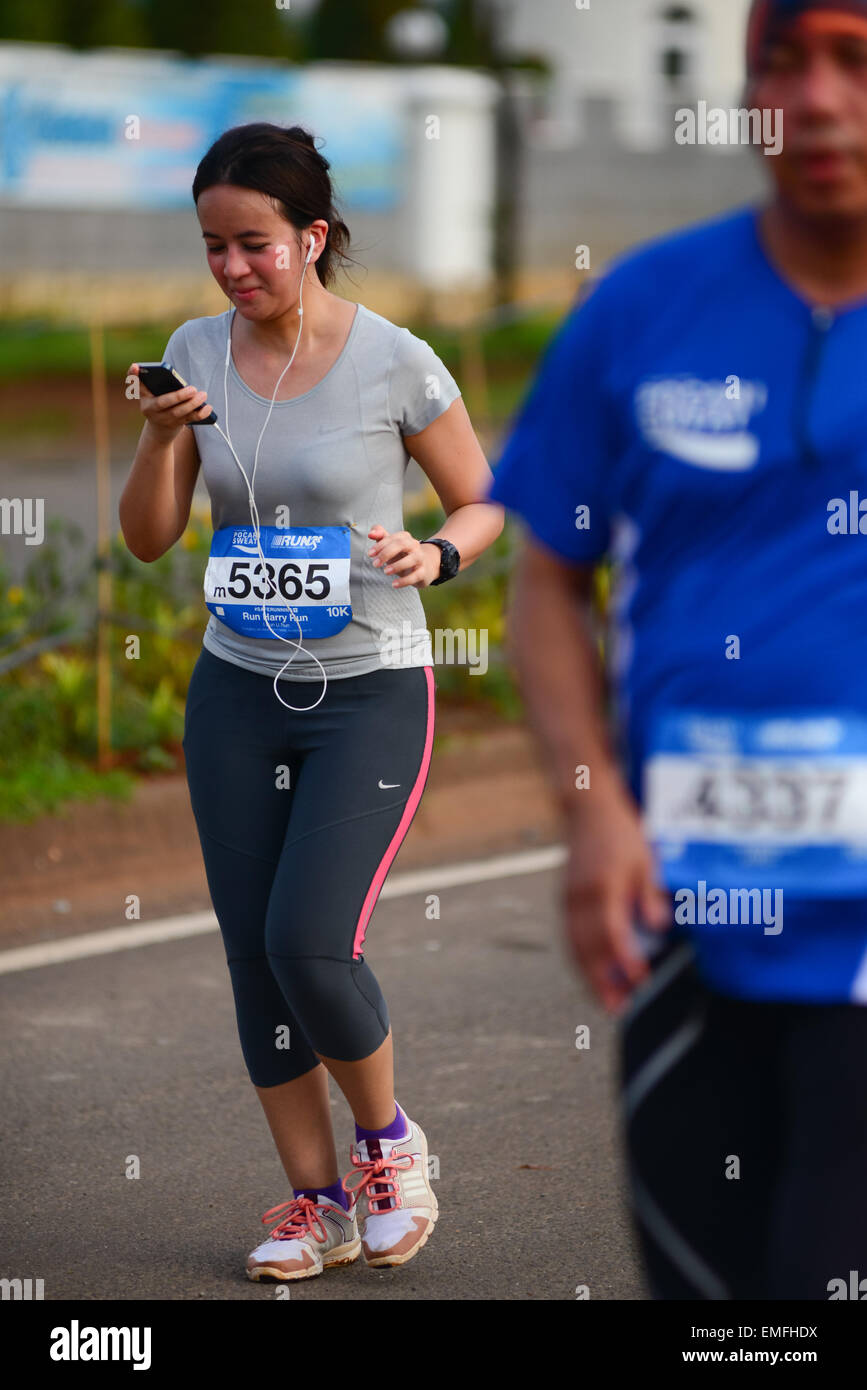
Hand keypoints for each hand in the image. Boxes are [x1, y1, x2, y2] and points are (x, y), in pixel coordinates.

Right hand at [129, 363, 211, 442]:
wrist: (159, 430)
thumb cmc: (158, 404)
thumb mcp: (151, 394)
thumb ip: (155, 382)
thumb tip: (160, 373)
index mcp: (144, 397)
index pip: (135, 384)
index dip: (133, 376)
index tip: (135, 366)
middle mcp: (150, 409)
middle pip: (164, 402)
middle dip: (179, 396)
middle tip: (193, 388)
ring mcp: (163, 419)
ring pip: (178, 412)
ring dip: (193, 404)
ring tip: (203, 395)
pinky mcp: (176, 425)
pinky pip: (189, 419)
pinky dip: (200, 414)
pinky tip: (208, 407)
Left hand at [367, 525, 439, 588]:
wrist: (425, 566)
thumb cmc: (402, 555)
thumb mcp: (391, 546)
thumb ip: (380, 537)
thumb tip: (370, 534)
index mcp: (405, 537)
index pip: (392, 538)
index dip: (380, 545)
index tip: (370, 554)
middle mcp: (414, 545)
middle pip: (401, 544)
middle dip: (386, 553)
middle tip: (375, 564)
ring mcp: (420, 558)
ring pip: (412, 559)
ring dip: (397, 565)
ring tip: (385, 572)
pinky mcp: (423, 572)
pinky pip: (415, 576)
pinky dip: (404, 581)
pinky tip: (394, 584)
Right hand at [561, 785, 671, 1013]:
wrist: (588, 810)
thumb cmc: (620, 833)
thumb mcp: (645, 861)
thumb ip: (649, 897)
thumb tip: (658, 928)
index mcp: (603, 887)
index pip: (612, 933)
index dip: (625, 960)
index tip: (640, 980)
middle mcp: (581, 898)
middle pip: (588, 949)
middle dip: (603, 982)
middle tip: (618, 1008)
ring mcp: (569, 900)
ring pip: (575, 948)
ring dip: (589, 977)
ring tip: (604, 1001)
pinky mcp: (565, 900)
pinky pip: (570, 937)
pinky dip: (580, 960)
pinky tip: (591, 974)